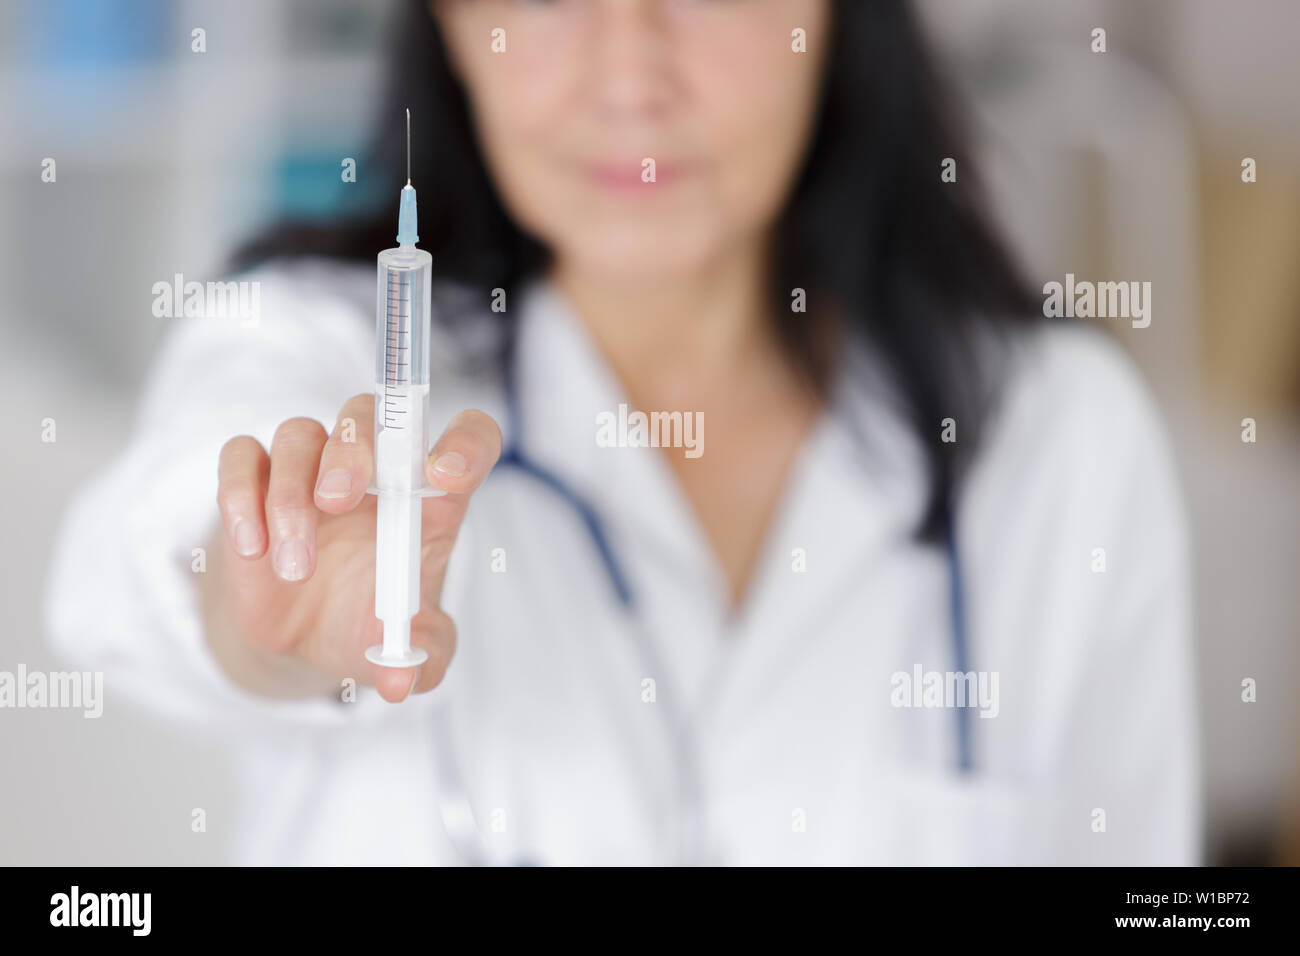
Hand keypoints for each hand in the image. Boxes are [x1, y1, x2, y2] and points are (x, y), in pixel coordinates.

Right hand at [204, 396, 501, 702]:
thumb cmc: (371, 625)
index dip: (467, 442)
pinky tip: (252, 549)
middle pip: (371, 416)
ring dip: (290, 495)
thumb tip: (402, 679)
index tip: (449, 475)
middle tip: (336, 503)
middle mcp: (374, 470)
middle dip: (354, 452)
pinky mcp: (256, 480)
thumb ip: (422, 659)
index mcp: (429, 496)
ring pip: (300, 434)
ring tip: (295, 567)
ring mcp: (312, 467)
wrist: (304, 636)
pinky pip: (242, 456)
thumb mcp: (407, 650)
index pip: (469, 437)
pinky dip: (240, 494)